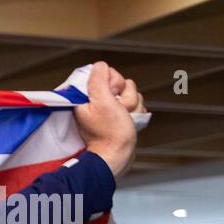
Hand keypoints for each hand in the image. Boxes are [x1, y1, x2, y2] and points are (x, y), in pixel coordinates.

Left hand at [73, 61, 145, 176]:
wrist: (117, 157)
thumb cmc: (110, 134)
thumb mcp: (103, 102)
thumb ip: (98, 81)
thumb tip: (99, 66)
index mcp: (87, 96)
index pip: (106, 73)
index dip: (113, 82)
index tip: (111, 95)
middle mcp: (97, 101)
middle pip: (121, 83)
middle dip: (125, 97)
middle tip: (118, 111)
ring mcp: (110, 109)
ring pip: (131, 93)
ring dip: (132, 106)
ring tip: (123, 119)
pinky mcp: (120, 116)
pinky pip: (135, 104)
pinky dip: (136, 113)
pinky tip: (129, 122)